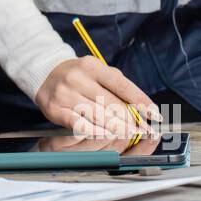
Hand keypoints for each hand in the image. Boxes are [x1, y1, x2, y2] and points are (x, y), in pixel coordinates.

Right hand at [33, 56, 161, 136]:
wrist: (46, 74)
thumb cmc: (80, 76)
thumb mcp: (99, 72)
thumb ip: (119, 88)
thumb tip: (143, 109)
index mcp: (92, 65)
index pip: (121, 85)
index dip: (140, 101)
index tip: (154, 114)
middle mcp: (77, 78)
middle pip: (111, 104)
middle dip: (131, 120)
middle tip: (144, 130)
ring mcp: (65, 94)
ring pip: (98, 117)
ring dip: (118, 128)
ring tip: (130, 134)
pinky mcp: (56, 110)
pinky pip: (80, 126)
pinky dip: (97, 133)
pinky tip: (107, 135)